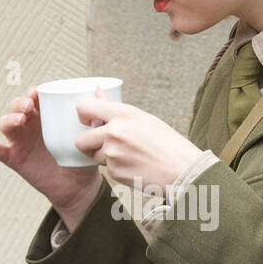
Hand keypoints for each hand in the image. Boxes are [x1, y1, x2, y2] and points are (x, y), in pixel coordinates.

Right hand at [0, 86, 99, 211]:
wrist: (79, 187)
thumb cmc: (83, 158)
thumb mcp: (92, 135)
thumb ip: (96, 113)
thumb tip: (98, 88)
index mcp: (46, 117)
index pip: (33, 99)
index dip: (31, 93)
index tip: (36, 93)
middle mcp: (31, 127)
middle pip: (16, 108)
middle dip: (19, 103)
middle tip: (30, 106)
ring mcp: (21, 142)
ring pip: (5, 124)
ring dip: (9, 118)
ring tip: (20, 120)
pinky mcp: (15, 159)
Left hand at [74, 87, 203, 192]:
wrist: (182, 170)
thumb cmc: (166, 142)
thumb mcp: (142, 118)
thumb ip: (114, 107)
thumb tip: (97, 91)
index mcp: (123, 114)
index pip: (84, 107)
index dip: (82, 114)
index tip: (87, 119)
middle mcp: (114, 133)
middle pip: (80, 139)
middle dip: (87, 142)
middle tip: (100, 142)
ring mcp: (113, 155)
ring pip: (94, 156)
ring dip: (105, 156)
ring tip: (129, 154)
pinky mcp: (116, 173)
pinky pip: (107, 169)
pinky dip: (117, 168)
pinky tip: (135, 165)